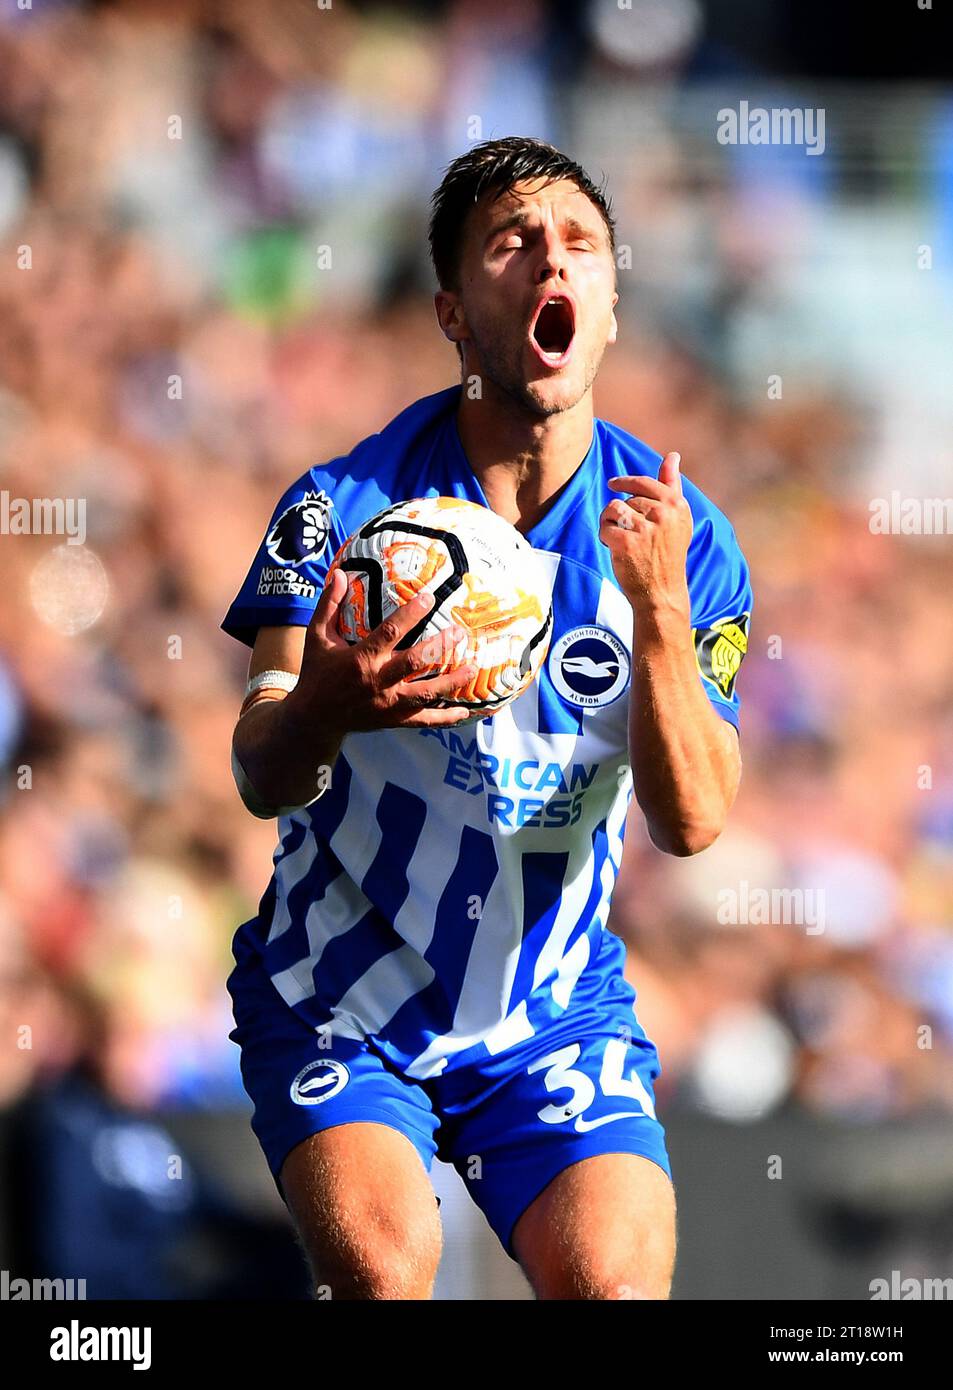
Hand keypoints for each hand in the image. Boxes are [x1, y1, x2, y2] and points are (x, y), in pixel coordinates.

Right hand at [292, 568, 479, 733]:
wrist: (314, 718)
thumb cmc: (318, 673)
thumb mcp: (317, 637)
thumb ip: (329, 605)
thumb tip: (340, 573)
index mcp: (360, 659)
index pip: (389, 632)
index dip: (410, 614)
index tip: (429, 597)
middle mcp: (378, 681)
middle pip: (414, 662)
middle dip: (440, 646)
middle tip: (460, 632)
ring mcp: (389, 703)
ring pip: (426, 692)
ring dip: (451, 681)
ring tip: (473, 667)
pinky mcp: (394, 720)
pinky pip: (425, 720)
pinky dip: (446, 717)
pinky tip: (467, 711)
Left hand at [598, 452, 692, 616]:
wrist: (661, 592)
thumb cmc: (667, 554)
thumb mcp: (677, 519)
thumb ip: (672, 485)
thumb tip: (672, 456)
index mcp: (677, 505)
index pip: (644, 482)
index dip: (625, 482)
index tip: (612, 483)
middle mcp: (664, 514)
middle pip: (626, 498)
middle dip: (622, 514)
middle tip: (631, 534)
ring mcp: (645, 528)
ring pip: (613, 509)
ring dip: (610, 523)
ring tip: (621, 539)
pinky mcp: (627, 542)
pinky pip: (604, 527)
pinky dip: (605, 538)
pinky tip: (616, 549)